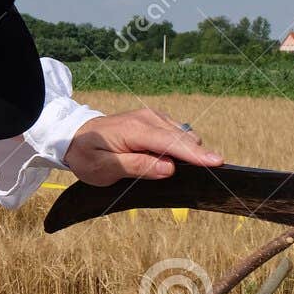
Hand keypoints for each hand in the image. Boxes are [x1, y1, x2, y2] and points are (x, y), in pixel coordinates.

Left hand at [63, 109, 222, 186]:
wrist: (75, 136)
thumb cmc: (88, 155)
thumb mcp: (105, 168)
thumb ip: (137, 167)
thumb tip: (169, 168)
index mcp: (136, 130)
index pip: (172, 143)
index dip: (195, 155)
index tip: (217, 162)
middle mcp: (148, 119)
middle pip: (184, 139)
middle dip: (199, 156)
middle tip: (208, 175)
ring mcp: (153, 118)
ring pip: (183, 137)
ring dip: (188, 154)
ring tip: (184, 171)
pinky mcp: (156, 122)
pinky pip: (177, 136)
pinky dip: (181, 149)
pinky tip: (173, 162)